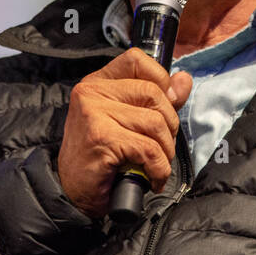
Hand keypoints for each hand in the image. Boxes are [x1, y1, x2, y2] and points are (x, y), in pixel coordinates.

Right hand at [57, 48, 192, 219]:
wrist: (71, 194)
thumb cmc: (99, 158)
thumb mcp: (128, 121)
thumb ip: (157, 99)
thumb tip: (184, 80)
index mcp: (98, 82)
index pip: (136, 60)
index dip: (160, 79)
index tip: (165, 104)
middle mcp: (92, 92)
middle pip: (153, 93)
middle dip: (169, 125)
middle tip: (160, 146)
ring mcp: (94, 114)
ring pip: (155, 123)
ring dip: (165, 151)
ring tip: (155, 164)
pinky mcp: (102, 138)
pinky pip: (149, 150)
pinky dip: (159, 169)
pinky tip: (152, 178)